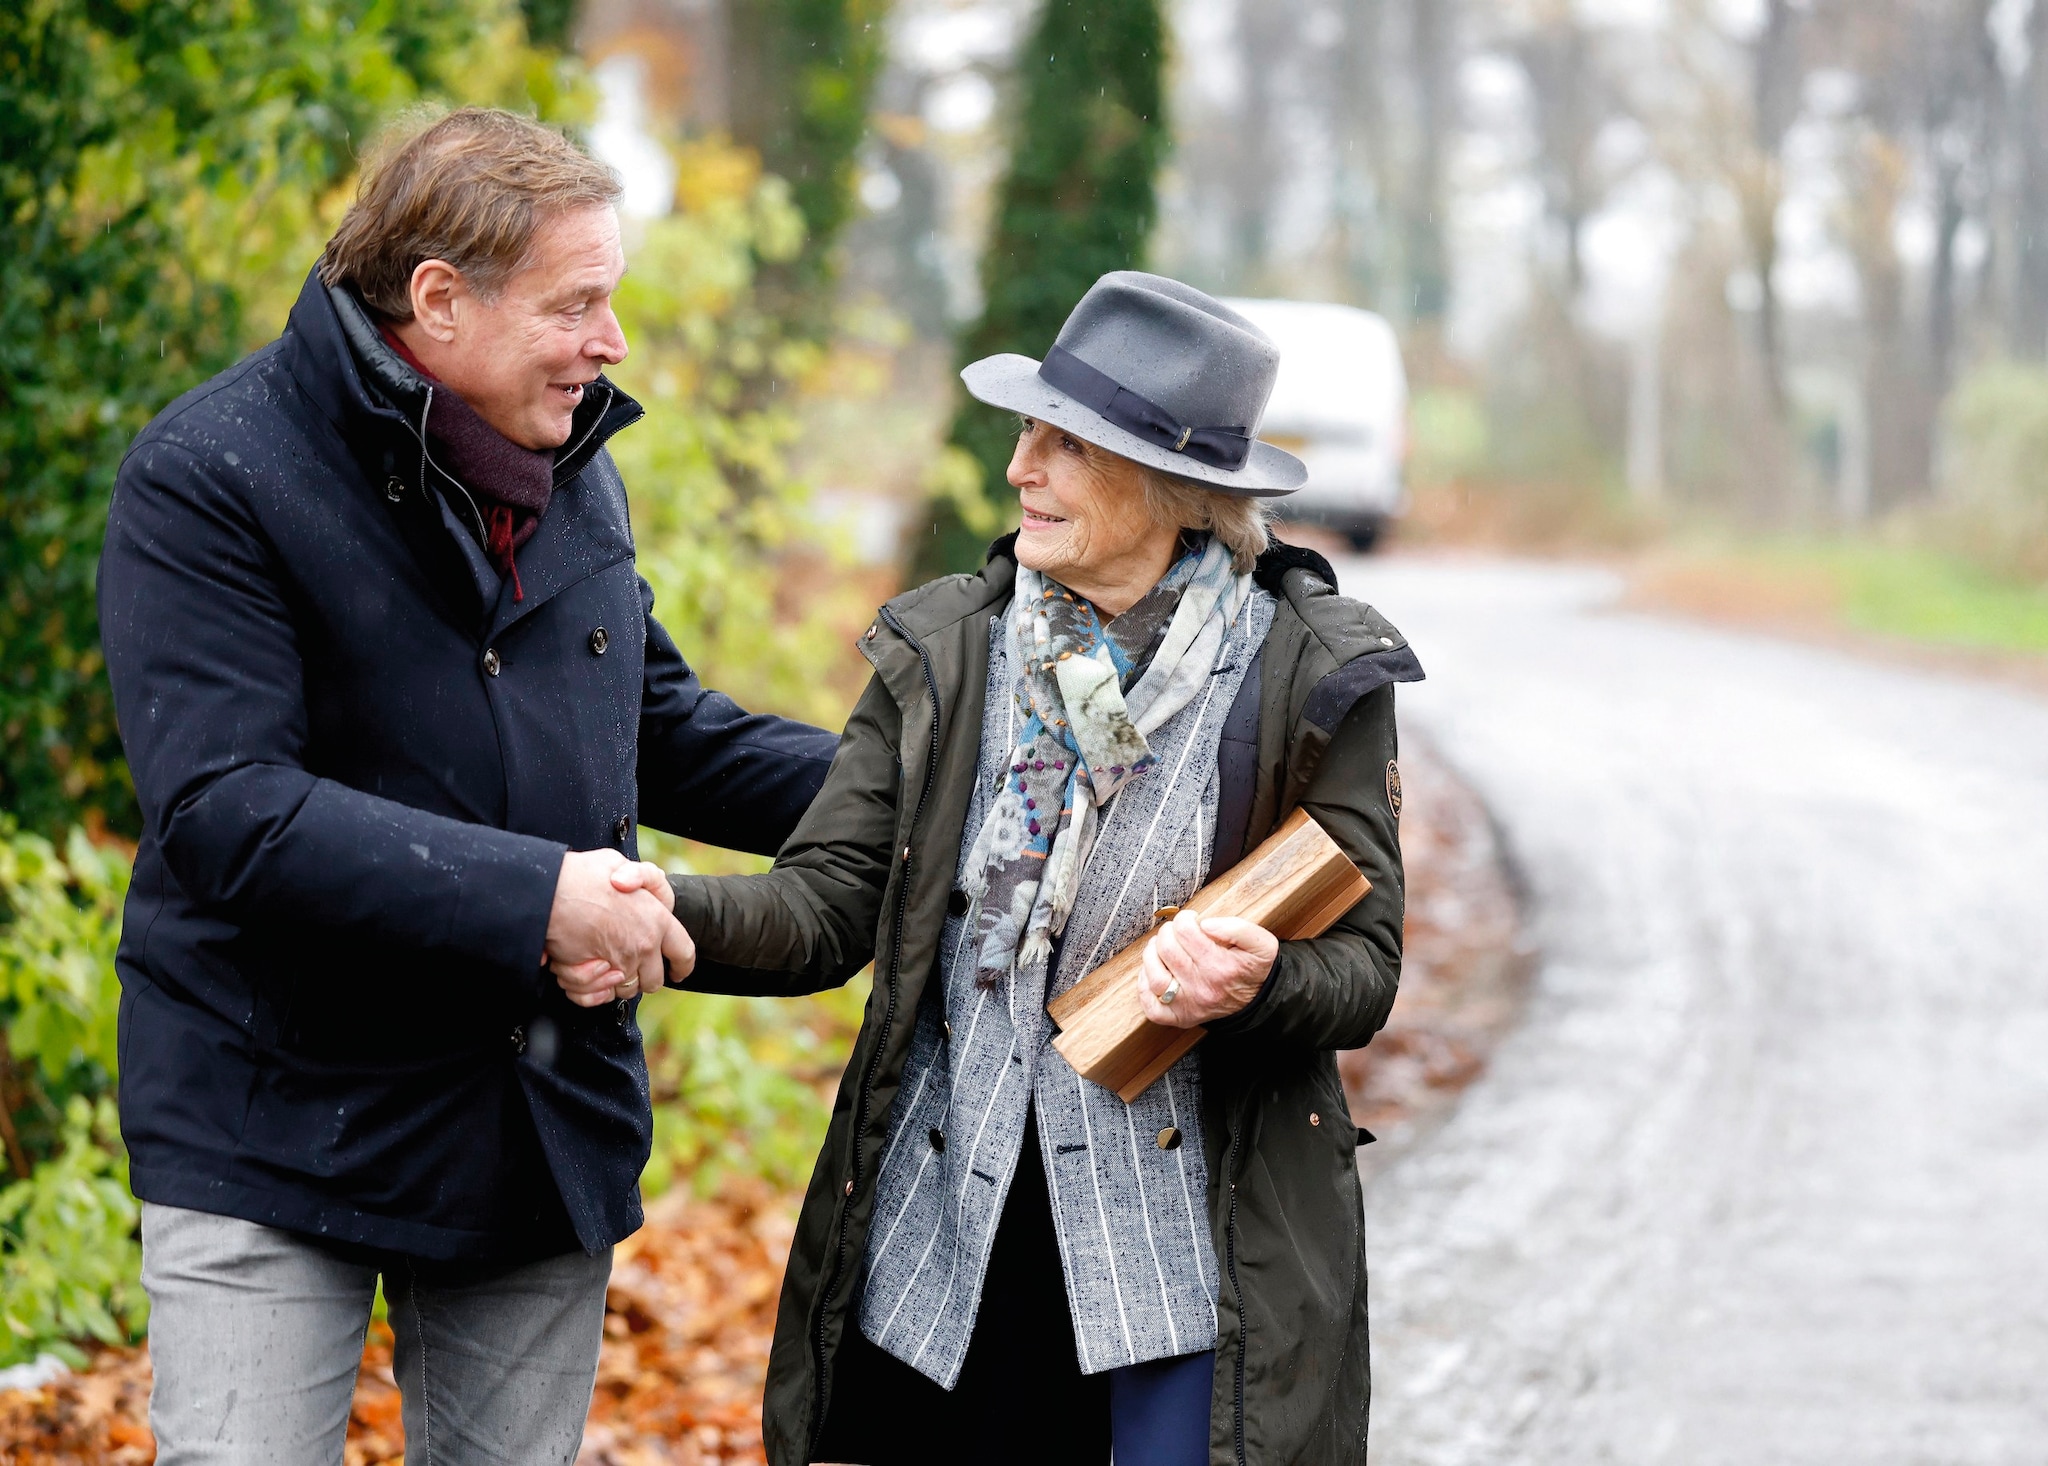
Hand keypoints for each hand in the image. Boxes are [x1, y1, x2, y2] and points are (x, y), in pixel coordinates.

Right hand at [544, 852, 691, 1006]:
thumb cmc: (580, 875)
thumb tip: (630, 882)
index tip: (677, 971)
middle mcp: (644, 944)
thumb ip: (633, 875)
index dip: (682, 966)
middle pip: (653, 980)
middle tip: (625, 966)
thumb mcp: (615, 863)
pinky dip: (589, 991)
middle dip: (641, 977)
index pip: (684, 952)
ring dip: (610, 982)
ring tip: (596, 963)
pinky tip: (583, 973)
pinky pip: (596, 996)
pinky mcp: (595, 975)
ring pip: (624, 989)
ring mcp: (620, 962)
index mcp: (658, 919)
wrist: (549, 891)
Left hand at [1134, 911, 1277, 1027]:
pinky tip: (1154, 971)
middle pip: (1166, 949)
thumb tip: (1207, 924)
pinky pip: (1151, 1006)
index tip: (1192, 920)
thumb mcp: (1262, 944)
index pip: (1186, 931)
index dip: (1186, 918)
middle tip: (1177, 932)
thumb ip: (1239, 928)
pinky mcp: (1179, 1017)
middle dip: (1168, 932)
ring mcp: (1188, 1005)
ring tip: (1161, 946)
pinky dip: (1145, 986)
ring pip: (1154, 976)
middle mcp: (1202, 988)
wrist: (1258, 1002)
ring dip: (1151, 954)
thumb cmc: (1253, 969)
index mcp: (1220, 967)